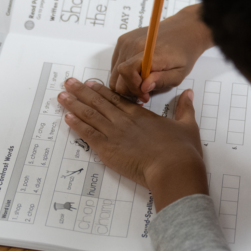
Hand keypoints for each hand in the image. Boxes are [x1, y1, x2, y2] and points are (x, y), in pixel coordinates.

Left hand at [58, 77, 208, 208]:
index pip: (116, 99)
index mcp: (140, 115)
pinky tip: (67, 117)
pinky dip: (77, 125)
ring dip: (74, 105)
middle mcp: (124, 121)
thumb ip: (185, 108)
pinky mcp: (108, 149)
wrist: (174, 168)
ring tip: (62, 96)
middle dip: (81, 92)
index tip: (90, 83)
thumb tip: (188, 93)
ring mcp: (114, 134)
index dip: (101, 91)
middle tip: (68, 83)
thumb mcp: (187, 125)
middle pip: (99, 103)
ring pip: (90, 116)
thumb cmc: (181, 150)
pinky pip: (88, 135)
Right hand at [109, 4, 213, 102]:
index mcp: (149, 53)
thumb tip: (144, 87)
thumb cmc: (183, 53)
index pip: (126, 72)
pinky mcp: (122, 41)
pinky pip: (115, 64)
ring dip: (126, 81)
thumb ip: (161, 81)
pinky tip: (138, 73)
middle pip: (117, 77)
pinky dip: (124, 73)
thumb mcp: (179, 74)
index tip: (145, 94)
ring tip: (143, 82)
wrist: (183, 30)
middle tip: (145, 92)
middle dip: (129, 89)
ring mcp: (125, 42)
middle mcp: (132, 45)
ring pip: (114, 73)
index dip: (133, 88)